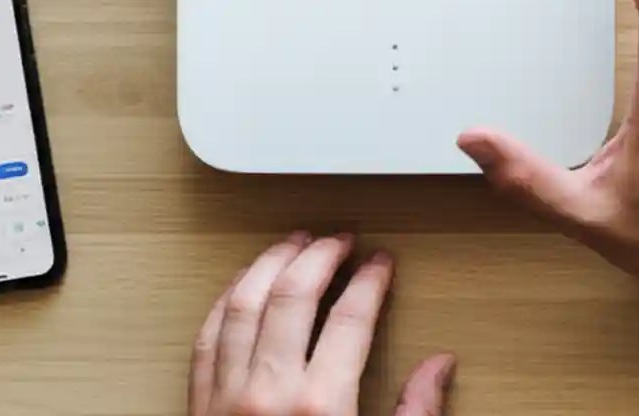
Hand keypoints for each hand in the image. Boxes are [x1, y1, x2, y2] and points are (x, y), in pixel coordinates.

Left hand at [189, 233, 455, 415]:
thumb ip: (416, 414)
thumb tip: (440, 365)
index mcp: (322, 407)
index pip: (350, 318)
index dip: (369, 282)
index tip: (380, 263)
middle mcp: (269, 394)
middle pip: (292, 296)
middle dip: (319, 257)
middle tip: (339, 240)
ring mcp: (227, 398)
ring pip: (242, 305)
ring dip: (268, 265)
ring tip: (292, 244)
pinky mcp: (198, 408)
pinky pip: (207, 338)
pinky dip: (226, 302)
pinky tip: (241, 286)